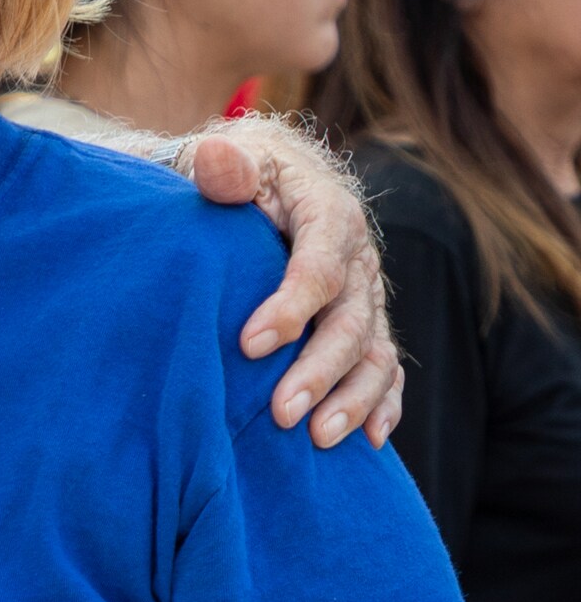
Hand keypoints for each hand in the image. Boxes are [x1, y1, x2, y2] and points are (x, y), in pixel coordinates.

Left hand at [182, 123, 402, 447]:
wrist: (266, 183)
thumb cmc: (238, 176)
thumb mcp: (229, 159)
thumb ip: (223, 165)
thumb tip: (216, 162)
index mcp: (327, 214)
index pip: (318, 264)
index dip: (290, 306)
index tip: (249, 346)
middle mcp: (357, 260)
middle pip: (350, 320)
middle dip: (319, 370)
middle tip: (281, 414)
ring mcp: (365, 298)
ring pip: (373, 353)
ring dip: (352, 399)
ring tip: (319, 438)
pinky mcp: (364, 329)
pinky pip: (385, 370)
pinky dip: (381, 405)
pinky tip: (367, 442)